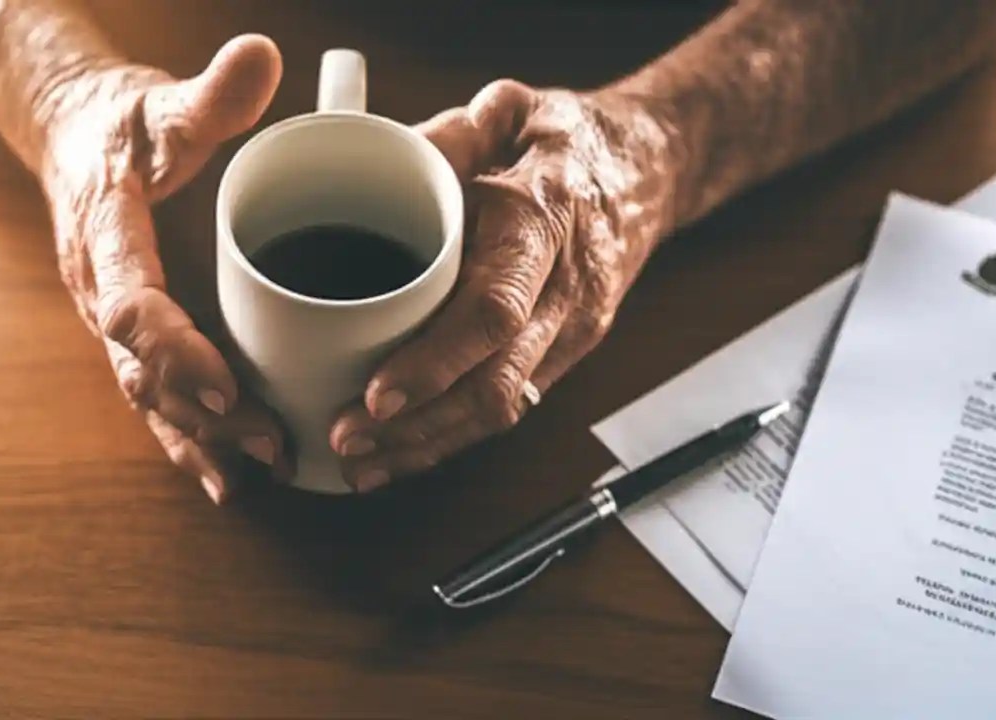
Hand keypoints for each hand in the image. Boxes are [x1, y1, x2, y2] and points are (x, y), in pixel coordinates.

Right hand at [41, 35, 290, 502]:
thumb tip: (262, 56)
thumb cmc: (125, 124)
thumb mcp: (164, 103)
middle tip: (269, 443)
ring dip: (200, 439)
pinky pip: (155, 396)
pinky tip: (227, 477)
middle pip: (144, 371)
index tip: (223, 387)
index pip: (131, 305)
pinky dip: (189, 439)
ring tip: (258, 472)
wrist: (78, 139)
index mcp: (106, 237)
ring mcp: (114, 323)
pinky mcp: (136, 335)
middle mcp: (102, 293)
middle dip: (203, 415)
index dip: (173, 351)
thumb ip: (210, 93)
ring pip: (148, 396)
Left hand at [329, 80, 677, 491]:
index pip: (494, 312)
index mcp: (543, 228)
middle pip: (495, 385)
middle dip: (418, 426)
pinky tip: (402, 452)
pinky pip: (509, 406)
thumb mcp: (513, 111)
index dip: (436, 362)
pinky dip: (453, 435)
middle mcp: (563, 292)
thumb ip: (454, 133)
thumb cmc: (569, 143)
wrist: (648, 172)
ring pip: (501, 410)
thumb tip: (390, 155)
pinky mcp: (565, 353)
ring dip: (429, 445)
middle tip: (346, 440)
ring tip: (360, 464)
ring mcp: (571, 331)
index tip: (376, 395)